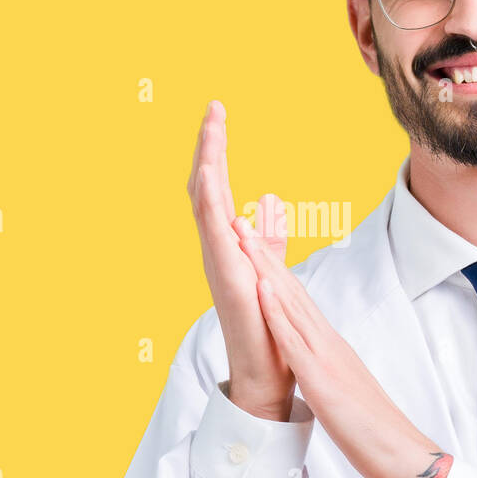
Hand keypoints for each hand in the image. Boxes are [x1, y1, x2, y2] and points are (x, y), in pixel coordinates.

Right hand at [187, 100, 295, 420]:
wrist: (264, 370)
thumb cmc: (264, 325)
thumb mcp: (269, 266)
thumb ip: (267, 235)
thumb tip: (269, 202)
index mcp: (227, 242)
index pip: (219, 187)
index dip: (217, 151)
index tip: (219, 114)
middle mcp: (216, 247)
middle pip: (207, 186)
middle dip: (210, 146)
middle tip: (213, 107)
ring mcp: (218, 260)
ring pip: (206, 202)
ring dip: (208, 163)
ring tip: (210, 129)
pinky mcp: (225, 275)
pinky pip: (214, 232)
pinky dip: (209, 201)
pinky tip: (208, 175)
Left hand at [233, 211, 451, 477]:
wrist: (405, 455)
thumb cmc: (375, 430)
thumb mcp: (344, 391)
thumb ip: (330, 372)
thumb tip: (317, 365)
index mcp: (331, 348)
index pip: (298, 302)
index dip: (274, 272)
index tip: (253, 247)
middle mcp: (328, 344)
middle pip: (292, 292)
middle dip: (263, 257)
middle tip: (240, 223)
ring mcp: (326, 358)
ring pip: (291, 305)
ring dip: (265, 271)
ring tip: (244, 239)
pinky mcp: (322, 380)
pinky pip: (294, 342)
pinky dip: (276, 313)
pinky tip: (261, 289)